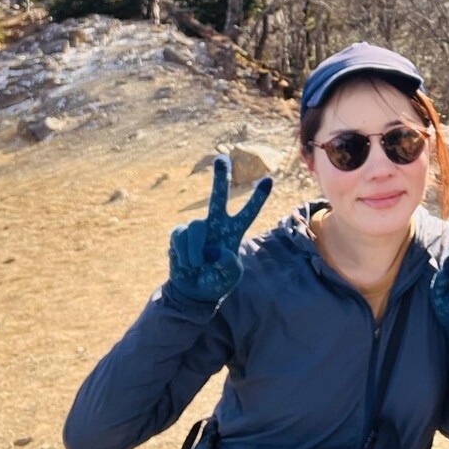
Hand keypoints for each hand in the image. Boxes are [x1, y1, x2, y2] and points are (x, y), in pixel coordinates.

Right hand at [166, 156, 271, 305]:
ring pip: (195, 225)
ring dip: (195, 248)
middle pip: (218, 196)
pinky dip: (183, 252)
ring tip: (196, 264)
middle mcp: (216, 224)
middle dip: (220, 178)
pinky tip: (185, 262)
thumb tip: (214, 251)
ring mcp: (197, 227)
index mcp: (233, 231)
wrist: (194, 291)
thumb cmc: (217, 280)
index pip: (248, 212)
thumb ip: (229, 265)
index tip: (269, 180)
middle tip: (222, 158)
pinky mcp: (180, 234)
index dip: (258, 197)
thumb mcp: (231, 277)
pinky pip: (180, 235)